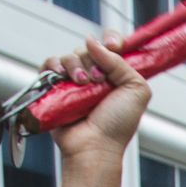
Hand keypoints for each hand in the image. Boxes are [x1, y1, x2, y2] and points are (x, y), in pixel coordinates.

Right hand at [39, 36, 151, 171]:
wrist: (94, 146)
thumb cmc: (117, 125)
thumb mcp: (135, 90)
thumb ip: (121, 62)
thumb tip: (94, 41)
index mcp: (117, 75)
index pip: (112, 45)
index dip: (111, 40)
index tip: (113, 46)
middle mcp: (96, 76)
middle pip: (88, 49)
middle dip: (92, 60)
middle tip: (97, 80)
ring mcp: (75, 82)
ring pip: (69, 56)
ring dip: (75, 66)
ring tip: (81, 84)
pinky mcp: (55, 88)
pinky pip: (50, 65)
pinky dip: (54, 66)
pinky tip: (62, 76)